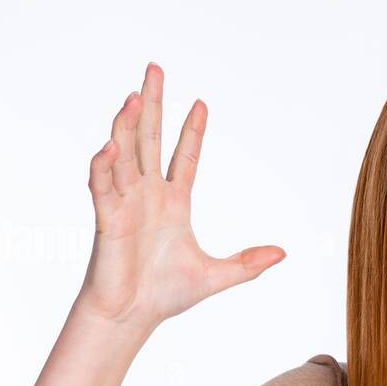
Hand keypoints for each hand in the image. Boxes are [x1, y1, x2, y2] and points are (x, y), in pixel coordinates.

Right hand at [77, 62, 285, 330]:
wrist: (132, 317)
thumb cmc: (165, 295)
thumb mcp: (218, 275)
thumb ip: (248, 264)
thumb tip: (284, 254)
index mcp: (174, 203)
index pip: (184, 157)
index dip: (192, 131)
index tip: (201, 103)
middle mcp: (147, 195)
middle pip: (150, 139)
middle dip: (153, 104)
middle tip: (155, 68)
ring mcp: (125, 203)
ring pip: (125, 154)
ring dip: (128, 125)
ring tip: (135, 96)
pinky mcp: (107, 219)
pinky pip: (102, 185)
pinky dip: (104, 166)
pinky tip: (110, 145)